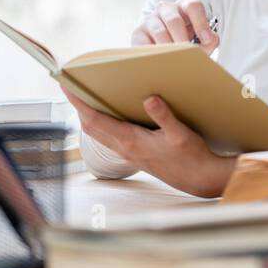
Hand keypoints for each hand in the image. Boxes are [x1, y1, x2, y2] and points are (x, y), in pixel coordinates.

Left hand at [61, 85, 235, 197]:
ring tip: (86, 98)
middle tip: (72, 87)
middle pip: (91, 127)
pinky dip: (103, 125)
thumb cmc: (192, 158)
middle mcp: (125, 149)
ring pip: (99, 134)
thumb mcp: (181, 134)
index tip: (67, 87)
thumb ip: (164, 116)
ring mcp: (129, 153)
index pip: (96, 120)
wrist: (199, 179)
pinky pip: (110, 138)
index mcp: (131, 141)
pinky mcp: (135, 155)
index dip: (79, 103)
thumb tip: (149, 99)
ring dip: (89, 116)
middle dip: (79, 107)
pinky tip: (110, 116)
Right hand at [132, 0, 218, 54]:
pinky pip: (144, 43)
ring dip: (168, 47)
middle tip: (188, 54)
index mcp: (184, 6)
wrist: (163, 47)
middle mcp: (166, 8)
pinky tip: (160, 62)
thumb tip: (211, 40)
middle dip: (183, 39)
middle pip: (174, 20)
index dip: (201, 23)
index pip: (193, 6)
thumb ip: (209, 40)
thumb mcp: (200, 39)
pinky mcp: (138, 32)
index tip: (206, 39)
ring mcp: (150, 19)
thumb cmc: (185, 39)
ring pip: (159, 31)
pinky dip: (153, 53)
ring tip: (175, 61)